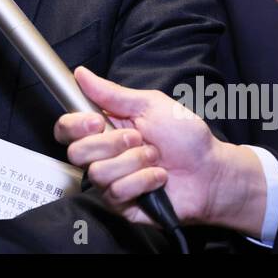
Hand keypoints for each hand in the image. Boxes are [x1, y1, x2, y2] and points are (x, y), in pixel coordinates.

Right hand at [53, 68, 267, 236]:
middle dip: (111, 143)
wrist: (210, 172)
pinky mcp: (121, 204)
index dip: (74, 125)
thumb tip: (81, 74)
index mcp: (106, 128)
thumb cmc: (186, 137)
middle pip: (76, 152)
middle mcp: (103, 155)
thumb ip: (111, 93)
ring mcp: (111, 181)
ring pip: (98, 173)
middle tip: (137, 139)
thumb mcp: (150, 104)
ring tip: (154, 158)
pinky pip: (117, 191)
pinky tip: (158, 178)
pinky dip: (143, 180)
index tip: (97, 121)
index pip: (66, 128)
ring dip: (133, 162)